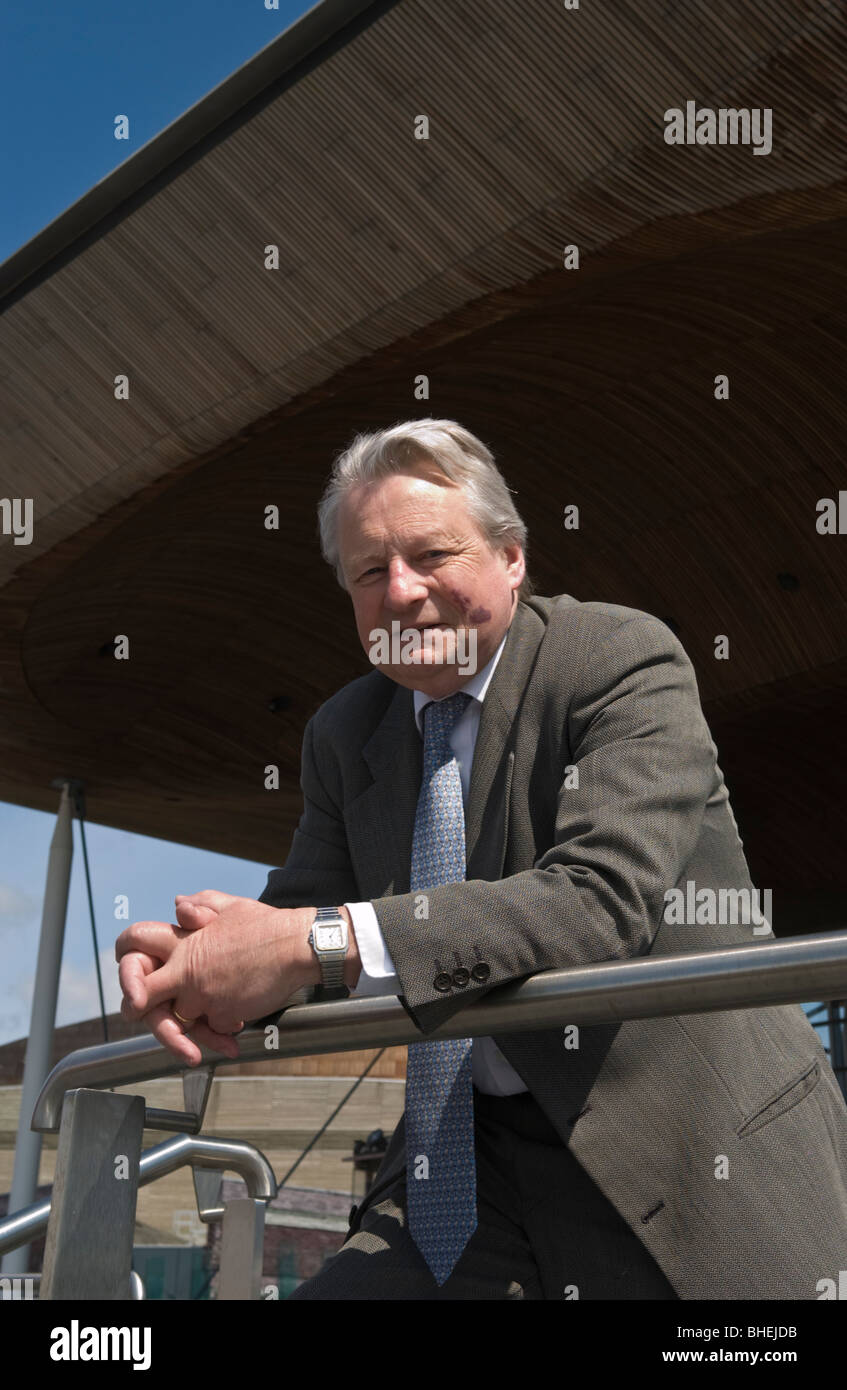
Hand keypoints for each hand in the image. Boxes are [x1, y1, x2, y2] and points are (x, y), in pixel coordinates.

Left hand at [116, 892, 315, 1064]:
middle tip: (146, 1013)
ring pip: (181, 1019)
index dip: (126, 966)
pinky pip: (213, 1028)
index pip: (134, 950)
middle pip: (142, 1001)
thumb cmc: (265, 924)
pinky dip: (224, 1026)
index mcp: (182, 943)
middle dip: (142, 1010)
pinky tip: (241, 1012)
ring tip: (218, 1009)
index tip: (131, 975)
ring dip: (195, 1017)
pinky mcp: (224, 1015)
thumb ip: (197, 904)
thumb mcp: (228, 905)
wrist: (296, 946)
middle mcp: (186, 972)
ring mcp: (203, 996)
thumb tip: (177, 906)